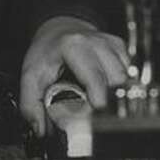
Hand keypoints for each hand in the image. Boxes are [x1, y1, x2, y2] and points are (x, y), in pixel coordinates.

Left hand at [19, 15, 130, 133]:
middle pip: (115, 79)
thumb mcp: (31, 76)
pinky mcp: (121, 47)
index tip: (98, 110)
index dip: (99, 95)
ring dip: (114, 90)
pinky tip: (104, 84)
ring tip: (96, 94)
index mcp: (74, 46)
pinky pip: (129, 72)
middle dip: (107, 97)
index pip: (94, 75)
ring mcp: (111, 43)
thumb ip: (31, 104)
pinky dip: (119, 83)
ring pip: (126, 77)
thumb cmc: (46, 53)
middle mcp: (97, 42)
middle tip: (92, 107)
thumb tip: (41, 129)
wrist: (59, 30)